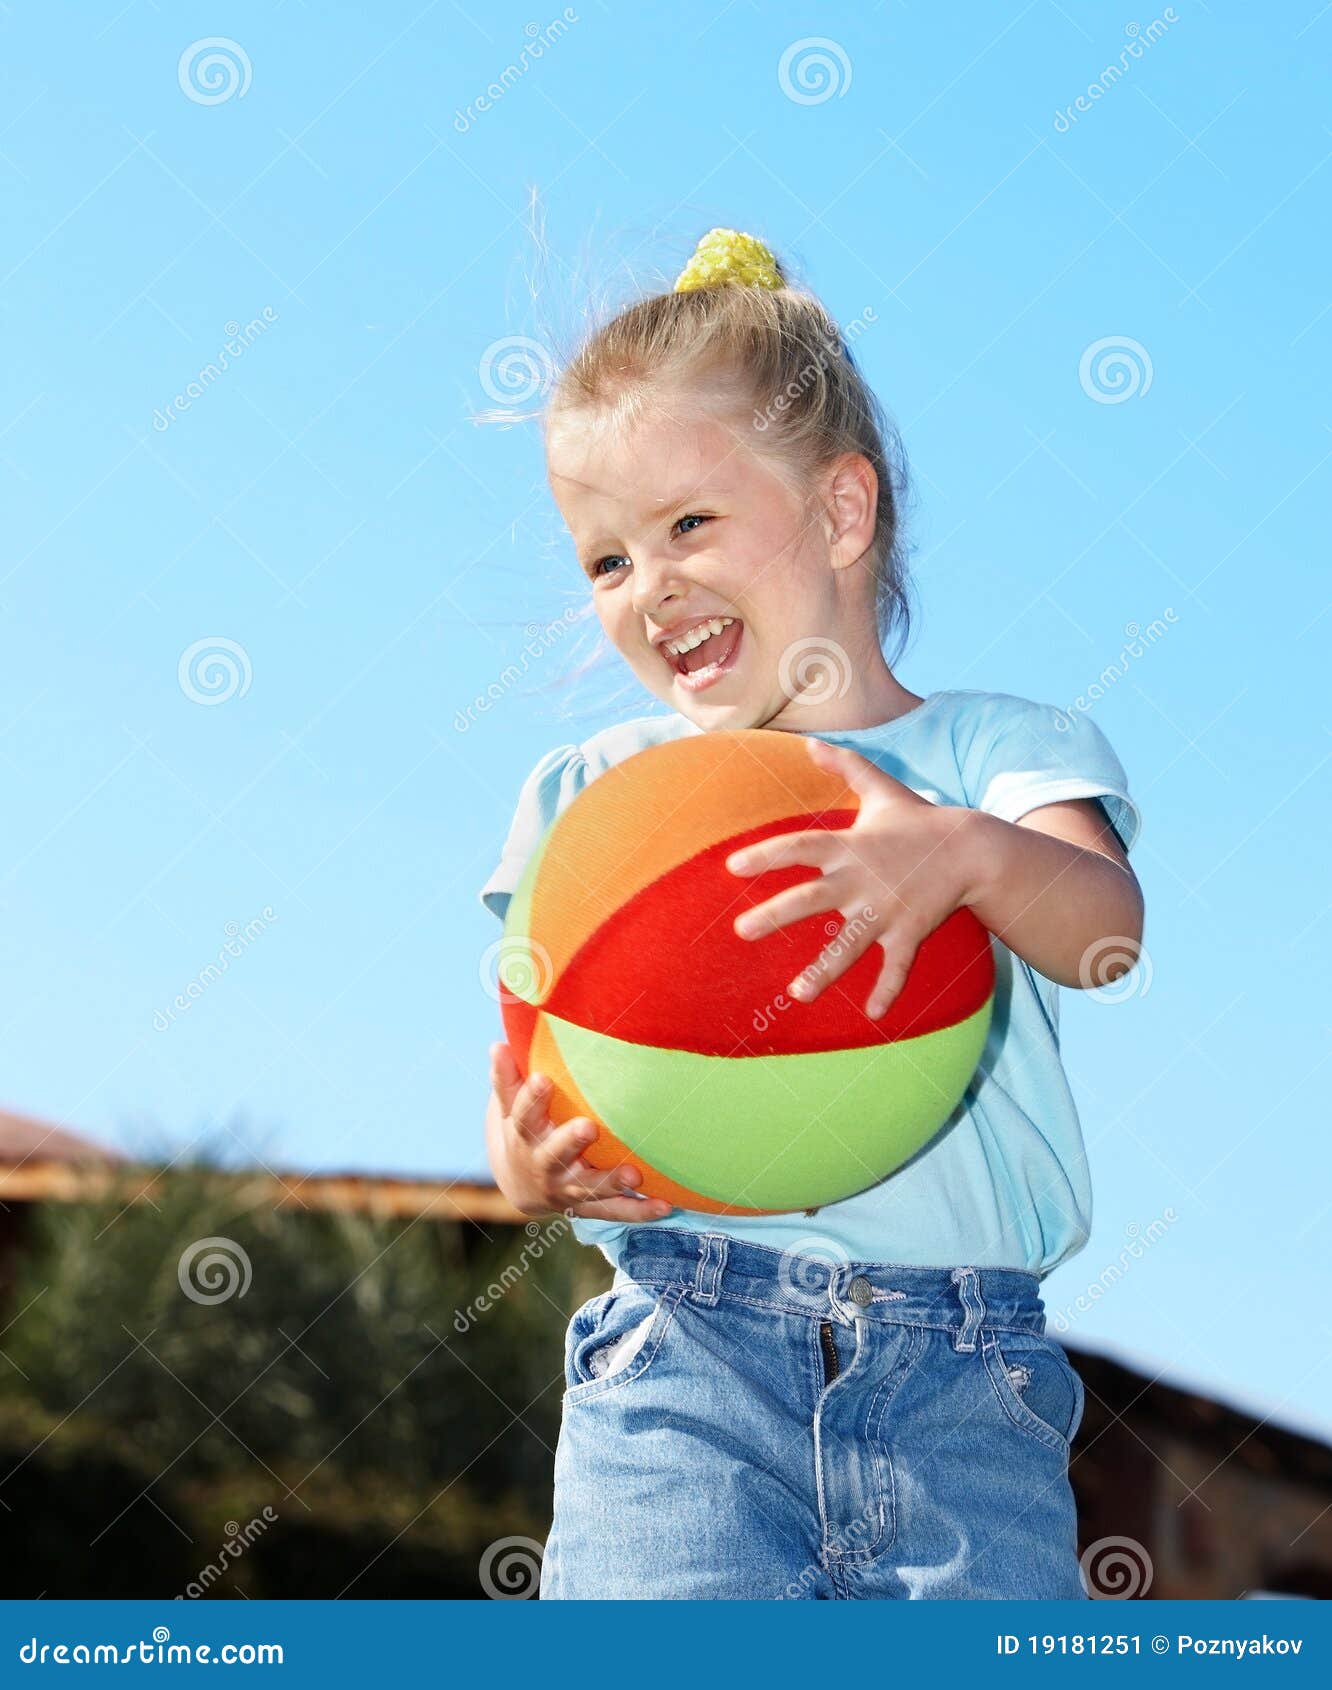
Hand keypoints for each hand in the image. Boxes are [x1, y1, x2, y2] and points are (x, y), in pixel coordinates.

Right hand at [487, 1042, 673, 1221]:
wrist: (522, 1185)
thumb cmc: (523, 1131)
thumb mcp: (510, 1108)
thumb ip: (507, 1079)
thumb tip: (497, 1045)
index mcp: (524, 1137)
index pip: (524, 1116)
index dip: (532, 1099)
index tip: (542, 1079)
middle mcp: (544, 1166)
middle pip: (555, 1156)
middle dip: (570, 1143)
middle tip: (589, 1127)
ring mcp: (567, 1189)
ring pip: (588, 1189)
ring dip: (612, 1181)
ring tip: (635, 1175)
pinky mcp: (589, 1205)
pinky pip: (614, 1210)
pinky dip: (639, 1211)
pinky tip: (664, 1206)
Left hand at [725, 736, 979, 1019]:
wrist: (972, 848)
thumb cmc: (918, 821)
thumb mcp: (881, 788)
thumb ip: (845, 765)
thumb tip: (811, 742)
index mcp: (848, 846)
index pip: (799, 847)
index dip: (766, 855)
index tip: (732, 866)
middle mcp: (861, 880)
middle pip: (811, 899)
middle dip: (775, 916)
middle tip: (741, 931)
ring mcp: (886, 910)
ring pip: (849, 944)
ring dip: (823, 970)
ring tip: (797, 995)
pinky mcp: (910, 931)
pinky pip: (897, 967)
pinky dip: (888, 990)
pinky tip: (875, 1015)